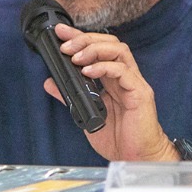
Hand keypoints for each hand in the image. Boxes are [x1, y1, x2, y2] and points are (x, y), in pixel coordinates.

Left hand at [44, 23, 178, 162]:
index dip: (80, 38)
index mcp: (114, 80)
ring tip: (76, 56)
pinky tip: (89, 71)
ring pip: (119, 51)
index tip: (61, 33)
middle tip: (65, 44)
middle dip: (85, 39)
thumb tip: (51, 82)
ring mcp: (135, 84)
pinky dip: (105, 67)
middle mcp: (126, 77)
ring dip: (94, 49)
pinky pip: (124, 72)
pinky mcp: (140, 94)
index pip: (99, 50)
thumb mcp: (87, 114)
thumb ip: (71, 96)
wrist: (137, 158)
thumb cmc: (120, 139)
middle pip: (110, 44)